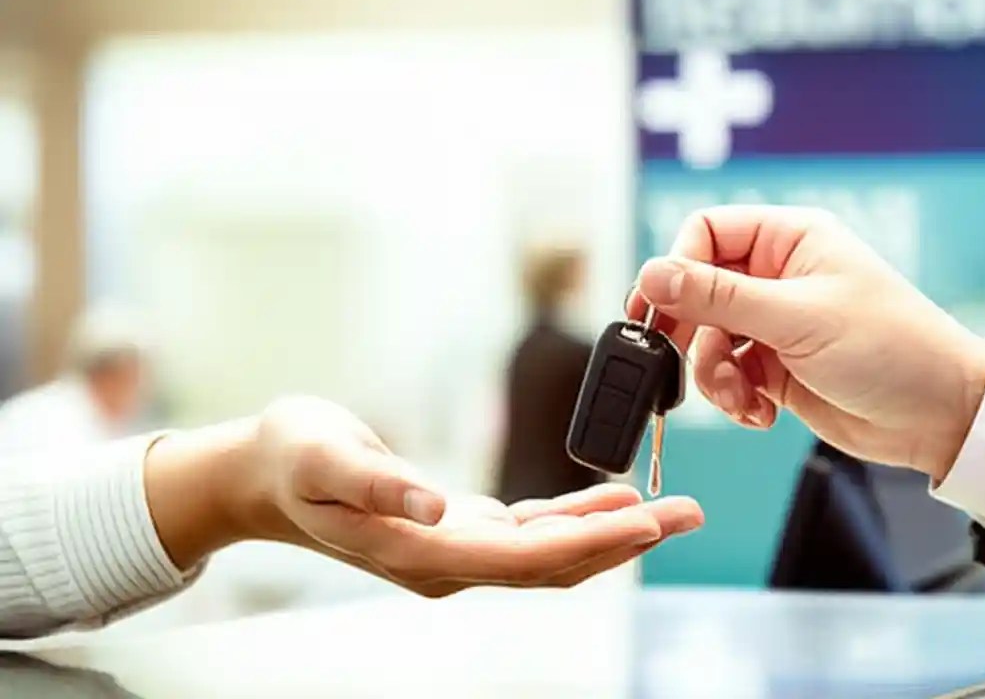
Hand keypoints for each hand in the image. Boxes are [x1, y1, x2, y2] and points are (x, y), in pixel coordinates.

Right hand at [146, 397, 703, 594]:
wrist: (261, 474)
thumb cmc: (290, 457)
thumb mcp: (323, 456)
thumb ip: (378, 483)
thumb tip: (435, 502)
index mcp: (421, 551)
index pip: (526, 557)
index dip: (591, 540)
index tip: (646, 520)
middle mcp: (446, 563)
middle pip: (555, 562)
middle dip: (625, 540)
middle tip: (689, 515)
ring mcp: (454, 551)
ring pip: (551, 553)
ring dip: (611, 531)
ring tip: (669, 510)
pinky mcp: (457, 529)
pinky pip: (531, 534)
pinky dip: (576, 518)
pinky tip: (610, 500)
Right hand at [626, 206, 984, 481]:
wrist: (939, 416)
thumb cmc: (891, 349)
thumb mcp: (796, 318)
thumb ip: (718, 297)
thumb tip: (652, 274)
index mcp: (790, 239)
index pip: (705, 232)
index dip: (676, 268)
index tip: (658, 308)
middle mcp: (778, 275)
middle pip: (697, 290)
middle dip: (688, 331)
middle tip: (677, 361)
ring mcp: (776, 323)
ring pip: (706, 339)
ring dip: (712, 374)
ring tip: (742, 396)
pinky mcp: (777, 367)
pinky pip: (728, 375)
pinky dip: (733, 397)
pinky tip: (761, 412)